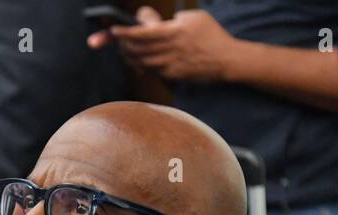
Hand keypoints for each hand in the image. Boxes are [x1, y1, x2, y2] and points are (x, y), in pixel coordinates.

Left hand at [91, 7, 239, 83]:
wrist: (225, 60)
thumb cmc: (211, 35)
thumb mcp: (194, 17)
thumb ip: (172, 19)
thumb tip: (150, 20)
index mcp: (174, 32)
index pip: (143, 33)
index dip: (125, 32)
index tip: (113, 30)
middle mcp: (169, 50)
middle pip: (137, 48)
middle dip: (121, 43)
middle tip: (112, 38)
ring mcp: (169, 65)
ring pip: (140, 61)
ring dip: (128, 54)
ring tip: (122, 48)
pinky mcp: (171, 75)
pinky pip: (149, 70)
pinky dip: (139, 64)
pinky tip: (136, 59)